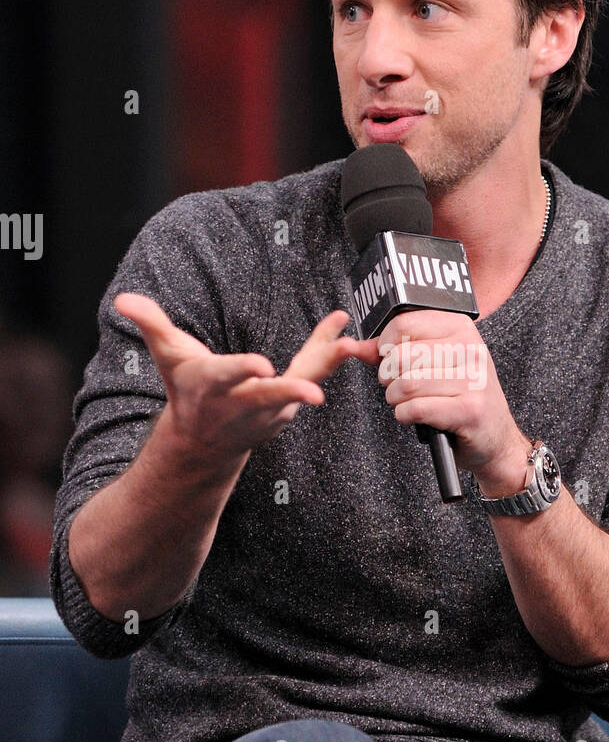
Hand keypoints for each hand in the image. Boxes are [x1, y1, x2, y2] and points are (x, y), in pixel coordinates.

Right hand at [113, 294, 364, 461]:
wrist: (204, 443)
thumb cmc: (185, 391)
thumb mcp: (167, 357)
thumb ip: (151, 324)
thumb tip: (124, 298)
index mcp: (212, 387)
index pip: (229, 378)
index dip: (244, 371)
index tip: (263, 366)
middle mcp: (242, 403)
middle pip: (271, 397)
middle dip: (293, 393)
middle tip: (317, 394)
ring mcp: (269, 411)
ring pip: (302, 382)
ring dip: (328, 364)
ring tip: (352, 343)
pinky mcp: (288, 409)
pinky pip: (312, 375)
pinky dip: (329, 356)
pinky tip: (346, 334)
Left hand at [346, 309, 530, 483]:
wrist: (495, 438)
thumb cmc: (460, 397)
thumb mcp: (433, 364)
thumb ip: (392, 351)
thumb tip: (355, 346)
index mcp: (460, 327)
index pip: (403, 323)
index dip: (387, 347)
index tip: (394, 361)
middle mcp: (470, 348)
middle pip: (401, 356)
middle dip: (390, 378)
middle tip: (401, 387)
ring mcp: (473, 380)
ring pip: (406, 384)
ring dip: (396, 400)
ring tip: (408, 403)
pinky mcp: (470, 410)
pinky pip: (417, 408)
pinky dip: (406, 416)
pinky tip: (416, 417)